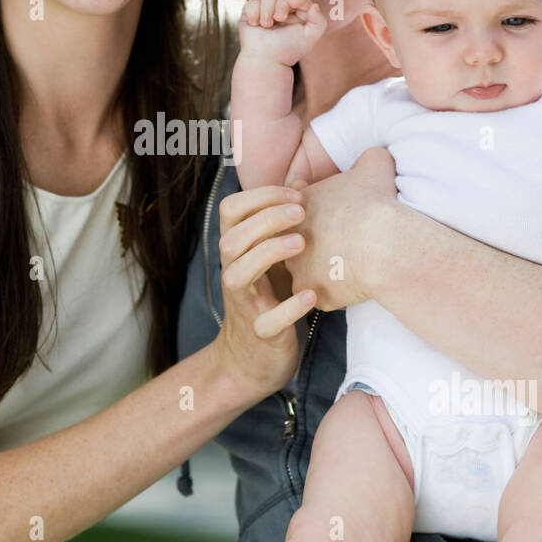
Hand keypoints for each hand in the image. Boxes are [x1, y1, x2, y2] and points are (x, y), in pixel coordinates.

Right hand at [213, 184, 317, 398]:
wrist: (251, 361)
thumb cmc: (268, 299)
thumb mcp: (273, 257)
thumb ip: (282, 222)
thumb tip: (301, 180)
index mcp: (237, 252)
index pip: (230, 211)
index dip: (259, 196)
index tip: (296, 193)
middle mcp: (233, 274)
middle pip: (232, 239)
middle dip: (266, 219)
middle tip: (301, 211)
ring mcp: (244, 305)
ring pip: (238, 275)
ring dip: (269, 254)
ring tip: (302, 243)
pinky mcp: (261, 334)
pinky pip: (268, 321)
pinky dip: (290, 307)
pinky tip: (311, 295)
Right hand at [237, 0, 326, 66]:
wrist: (264, 60)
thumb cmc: (288, 51)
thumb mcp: (309, 38)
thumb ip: (319, 22)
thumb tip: (314, 5)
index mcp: (297, 17)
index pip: (300, 0)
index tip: (293, 3)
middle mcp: (282, 14)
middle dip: (281, 5)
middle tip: (279, 18)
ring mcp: (267, 13)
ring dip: (266, 10)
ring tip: (266, 26)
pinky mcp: (252, 14)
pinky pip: (252, 2)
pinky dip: (253, 11)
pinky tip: (254, 24)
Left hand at [283, 147, 398, 312]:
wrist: (380, 244)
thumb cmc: (377, 204)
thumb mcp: (375, 165)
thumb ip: (369, 157)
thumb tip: (376, 154)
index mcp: (298, 205)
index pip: (296, 209)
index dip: (318, 213)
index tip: (338, 217)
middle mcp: (289, 234)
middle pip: (294, 241)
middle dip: (314, 244)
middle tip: (340, 244)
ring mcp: (295, 265)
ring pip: (303, 270)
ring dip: (322, 270)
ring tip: (348, 267)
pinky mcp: (307, 292)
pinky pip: (317, 295)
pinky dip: (335, 294)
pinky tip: (352, 287)